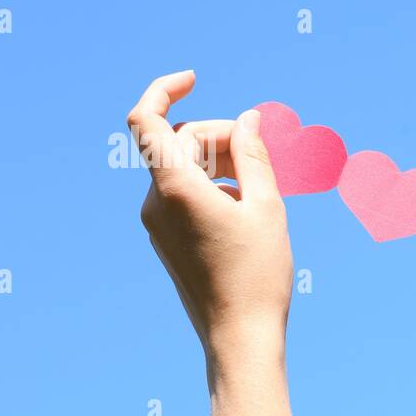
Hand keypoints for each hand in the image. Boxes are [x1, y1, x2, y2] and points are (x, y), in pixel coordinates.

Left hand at [128, 71, 292, 361]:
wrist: (239, 337)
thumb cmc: (258, 275)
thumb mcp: (267, 208)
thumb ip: (254, 156)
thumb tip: (248, 119)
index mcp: (175, 189)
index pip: (148, 119)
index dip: (164, 89)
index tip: (194, 79)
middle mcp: (155, 203)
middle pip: (178, 143)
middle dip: (219, 135)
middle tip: (261, 150)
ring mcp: (157, 223)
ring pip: (182, 169)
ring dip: (218, 162)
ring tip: (261, 183)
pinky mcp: (166, 239)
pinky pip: (182, 195)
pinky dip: (212, 186)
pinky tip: (247, 206)